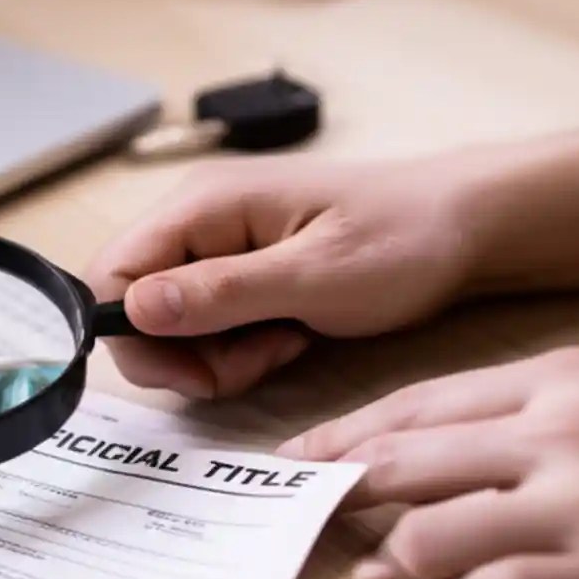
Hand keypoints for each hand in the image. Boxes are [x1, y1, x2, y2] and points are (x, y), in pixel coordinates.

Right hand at [84, 113, 578, 399]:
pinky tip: (284, 337)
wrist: (464, 227)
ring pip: (168, 320)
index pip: (113, 272)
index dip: (136, 336)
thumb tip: (134, 308)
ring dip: (214, 354)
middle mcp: (196, 216)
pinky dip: (234, 345)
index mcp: (204, 204)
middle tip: (249, 365)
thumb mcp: (314, 276)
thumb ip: (221, 293)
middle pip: (134, 302)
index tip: (198, 373)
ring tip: (279, 345)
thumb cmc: (403, 239)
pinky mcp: (236, 264)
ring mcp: (215, 240)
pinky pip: (203, 319)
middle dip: (181, 353)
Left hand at [277, 346, 578, 578]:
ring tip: (380, 575)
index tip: (301, 454)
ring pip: (431, 533)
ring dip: (391, 562)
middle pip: (404, 462)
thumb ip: (524, 410)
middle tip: (310, 516)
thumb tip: (429, 447)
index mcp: (559, 378)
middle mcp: (558, 433)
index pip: (416, 404)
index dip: (345, 432)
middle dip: (341, 494)